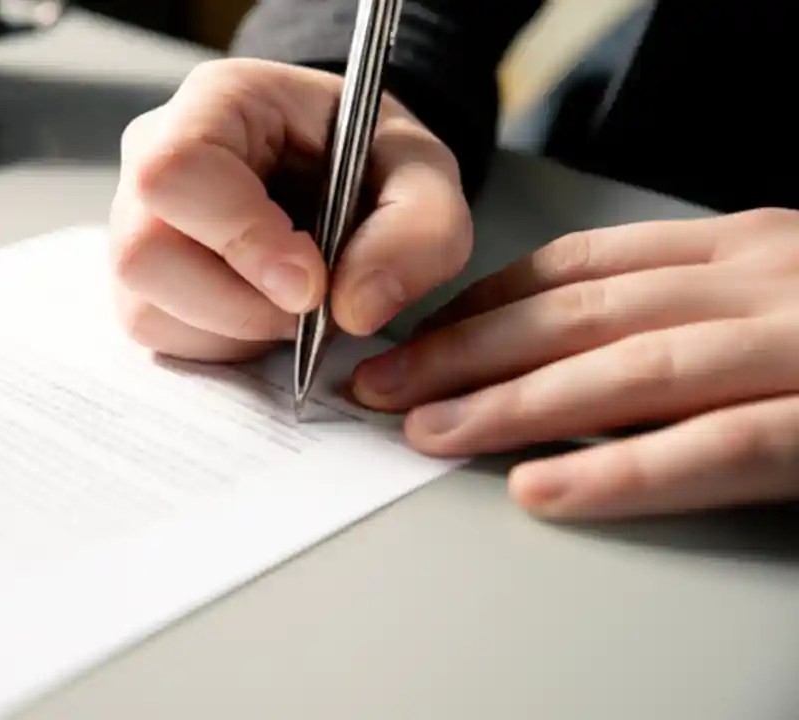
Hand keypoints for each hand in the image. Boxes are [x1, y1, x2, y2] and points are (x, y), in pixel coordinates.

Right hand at [110, 59, 471, 361]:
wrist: (340, 175)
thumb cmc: (367, 158)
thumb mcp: (424, 173)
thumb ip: (417, 230)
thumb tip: (355, 307)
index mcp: (213, 103)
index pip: (176, 172)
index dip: (238, 237)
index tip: (309, 283)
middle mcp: (150, 159)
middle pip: (144, 254)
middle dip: (240, 304)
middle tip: (309, 303)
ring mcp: (133, 225)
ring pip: (146, 309)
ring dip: (235, 331)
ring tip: (291, 304)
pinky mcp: (138, 284)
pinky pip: (161, 339)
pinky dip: (223, 347)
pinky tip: (262, 312)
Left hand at [352, 208, 798, 519]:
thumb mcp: (784, 301)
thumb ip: (688, 317)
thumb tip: (560, 368)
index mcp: (744, 251)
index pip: (583, 265)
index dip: (483, 304)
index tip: (411, 339)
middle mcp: (764, 283)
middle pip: (582, 313)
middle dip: (465, 352)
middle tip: (379, 388)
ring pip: (630, 369)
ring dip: (513, 403)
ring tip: (426, 433)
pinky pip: (717, 449)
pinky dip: (620, 470)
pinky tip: (541, 488)